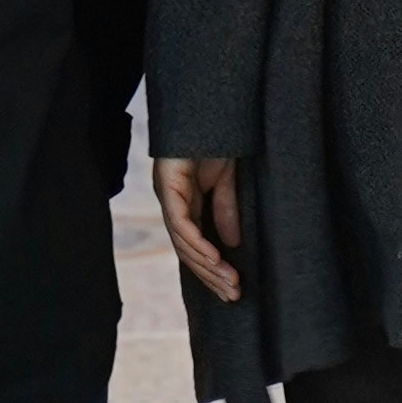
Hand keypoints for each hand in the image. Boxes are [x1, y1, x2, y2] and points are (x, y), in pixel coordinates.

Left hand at [153, 153, 244, 303]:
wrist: (206, 107)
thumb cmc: (213, 140)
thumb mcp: (226, 180)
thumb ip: (226, 209)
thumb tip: (232, 243)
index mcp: (184, 203)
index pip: (194, 246)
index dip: (211, 271)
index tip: (232, 289)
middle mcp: (172, 203)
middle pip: (187, 251)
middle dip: (211, 276)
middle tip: (234, 295)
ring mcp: (167, 194)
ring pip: (183, 242)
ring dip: (207, 265)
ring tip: (230, 281)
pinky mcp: (167, 183)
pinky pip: (180, 222)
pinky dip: (197, 242)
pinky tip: (214, 258)